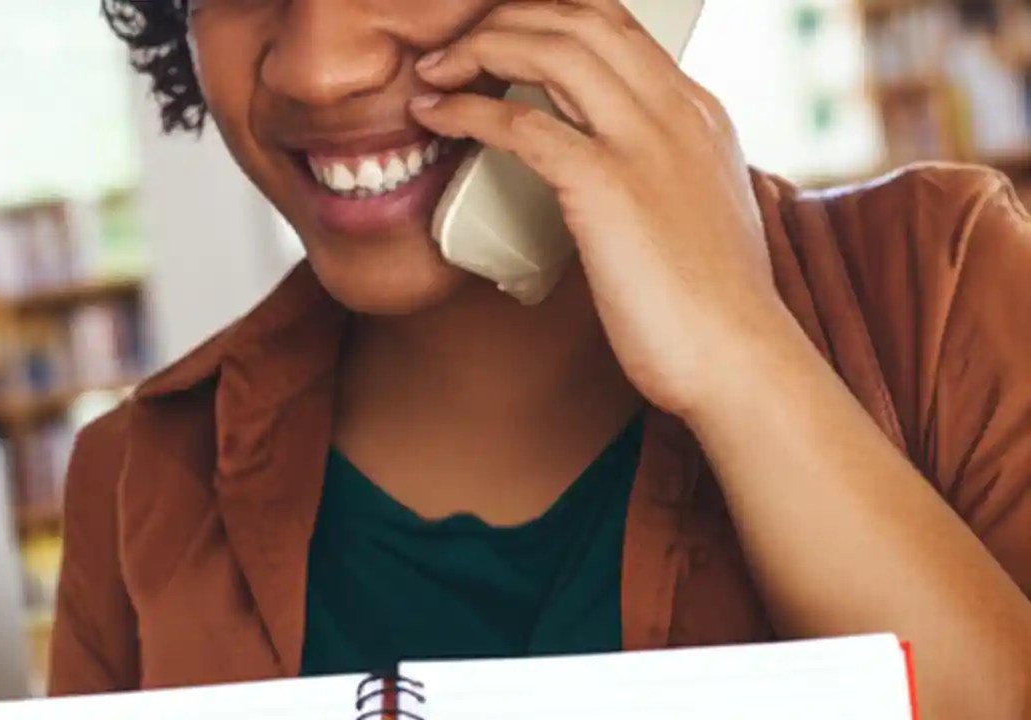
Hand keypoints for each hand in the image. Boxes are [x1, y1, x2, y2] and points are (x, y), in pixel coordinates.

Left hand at [410, 0, 795, 416]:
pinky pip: (523, 124)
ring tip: (435, 71)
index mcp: (698, 112)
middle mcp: (677, 111)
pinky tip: (435, 117)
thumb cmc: (710, 306)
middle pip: (579, 17)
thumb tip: (616, 177)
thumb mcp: (698, 212)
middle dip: (506, 18)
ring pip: (552, 49)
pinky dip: (467, 111)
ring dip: (478, 47)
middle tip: (454, 49)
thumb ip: (663, 174)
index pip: (616, 24)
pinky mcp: (609, 186)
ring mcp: (646, 143)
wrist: (739, 360)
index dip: (546, 17)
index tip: (498, 40)